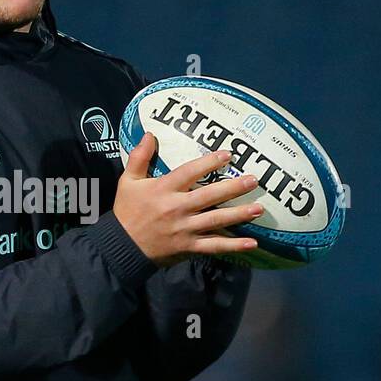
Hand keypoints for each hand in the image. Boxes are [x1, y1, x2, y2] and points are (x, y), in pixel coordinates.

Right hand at [114, 133, 262, 266]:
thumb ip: (139, 157)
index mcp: (163, 189)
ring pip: (215, 221)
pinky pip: (213, 246)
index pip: (189, 173)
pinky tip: (252, 243)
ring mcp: (184, 229)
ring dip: (239, 215)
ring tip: (259, 208)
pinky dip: (233, 246)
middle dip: (233, 188)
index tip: (228, 155)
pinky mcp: (188, 246)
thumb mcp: (128, 181)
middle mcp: (177, 208)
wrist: (121, 246)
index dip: (209, 163)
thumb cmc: (127, 211)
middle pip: (209, 196)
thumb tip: (149, 133)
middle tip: (254, 180)